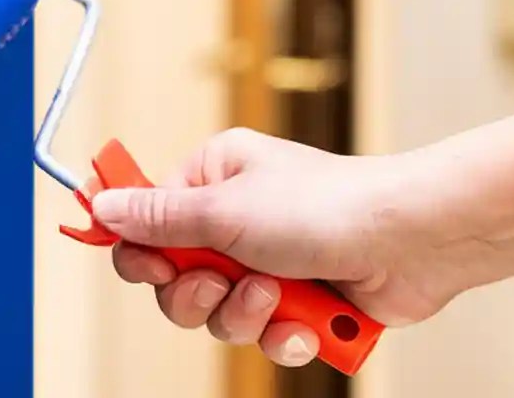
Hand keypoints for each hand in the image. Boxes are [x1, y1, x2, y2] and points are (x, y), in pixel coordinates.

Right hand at [91, 128, 504, 367]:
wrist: (413, 241)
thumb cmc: (328, 206)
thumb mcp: (226, 210)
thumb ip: (158, 218)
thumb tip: (99, 207)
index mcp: (212, 178)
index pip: (146, 220)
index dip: (140, 252)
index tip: (152, 268)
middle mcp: (237, 219)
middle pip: (176, 279)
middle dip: (198, 295)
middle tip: (217, 287)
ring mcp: (269, 262)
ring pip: (220, 315)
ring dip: (246, 315)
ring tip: (277, 295)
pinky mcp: (301, 301)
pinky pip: (266, 335)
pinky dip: (284, 334)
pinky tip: (307, 322)